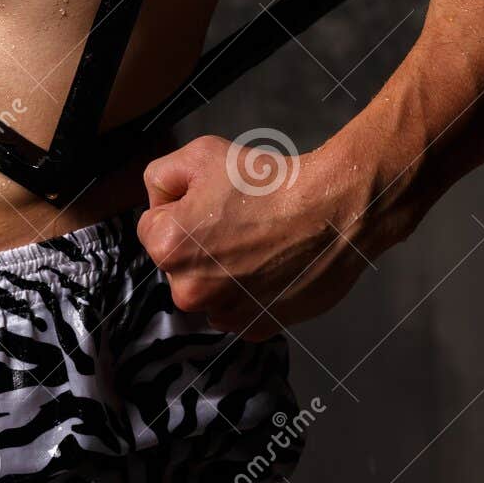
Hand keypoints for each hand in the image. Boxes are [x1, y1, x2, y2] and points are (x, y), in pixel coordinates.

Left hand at [137, 132, 385, 339]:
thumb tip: (160, 204)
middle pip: (179, 261)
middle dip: (199, 241)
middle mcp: (189, 292)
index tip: (212, 198)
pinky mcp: (258, 329)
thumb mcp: (199, 153)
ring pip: (208, 288)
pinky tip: (271, 265)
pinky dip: (250, 292)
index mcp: (168, 248)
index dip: (181, 204)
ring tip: (258, 241)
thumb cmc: (266, 181)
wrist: (331, 210)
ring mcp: (225, 315)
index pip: (152, 225)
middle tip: (237, 218)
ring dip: (222, 271)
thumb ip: (161, 177)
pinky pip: (239, 308)